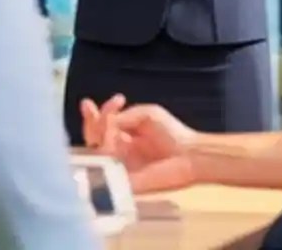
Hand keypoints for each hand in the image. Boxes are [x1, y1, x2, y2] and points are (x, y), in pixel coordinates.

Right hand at [81, 97, 198, 192]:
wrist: (190, 153)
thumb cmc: (173, 133)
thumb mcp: (146, 114)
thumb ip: (121, 117)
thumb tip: (103, 123)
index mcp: (123, 136)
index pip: (100, 126)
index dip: (95, 114)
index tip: (103, 102)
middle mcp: (118, 151)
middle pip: (92, 138)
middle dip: (91, 122)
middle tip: (96, 110)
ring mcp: (119, 166)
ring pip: (94, 150)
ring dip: (99, 131)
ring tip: (111, 123)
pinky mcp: (122, 179)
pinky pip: (103, 166)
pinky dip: (105, 149)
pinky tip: (112, 139)